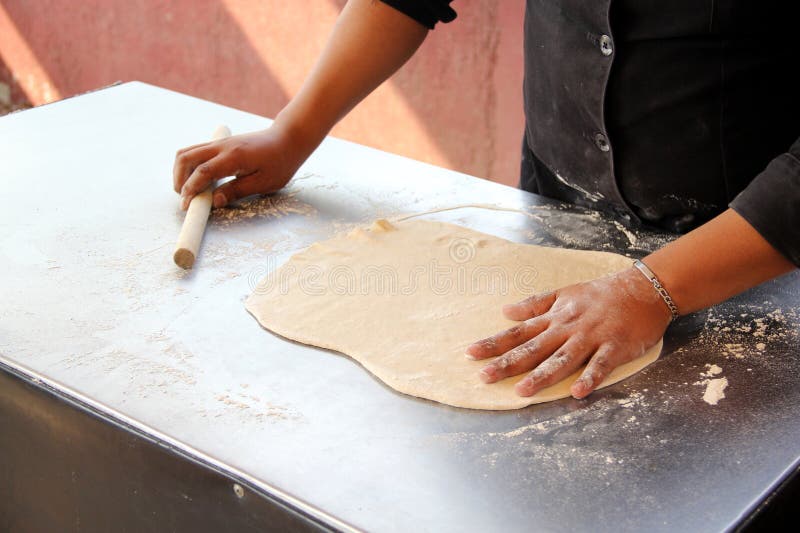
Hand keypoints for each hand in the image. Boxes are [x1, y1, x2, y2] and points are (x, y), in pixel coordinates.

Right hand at [172, 124, 310, 209]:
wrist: (287, 139)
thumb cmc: (280, 162)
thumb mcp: (263, 183)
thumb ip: (237, 191)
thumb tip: (215, 201)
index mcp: (234, 157)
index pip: (203, 172)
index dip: (191, 189)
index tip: (187, 205)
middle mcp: (222, 146)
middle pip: (186, 157)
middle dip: (179, 180)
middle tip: (185, 199)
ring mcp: (219, 143)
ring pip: (187, 152)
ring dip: (181, 171)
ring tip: (188, 190)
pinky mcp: (220, 143)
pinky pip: (195, 151)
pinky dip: (189, 165)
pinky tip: (197, 179)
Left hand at [466, 267, 671, 398]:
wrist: (643, 289)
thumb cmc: (600, 294)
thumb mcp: (564, 293)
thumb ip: (535, 305)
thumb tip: (505, 312)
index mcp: (554, 318)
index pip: (518, 333)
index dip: (494, 343)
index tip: (470, 353)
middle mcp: (568, 328)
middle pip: (533, 349)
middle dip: (508, 363)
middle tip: (484, 377)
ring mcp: (591, 338)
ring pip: (563, 359)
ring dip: (543, 375)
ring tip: (523, 391)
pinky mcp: (615, 347)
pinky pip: (601, 365)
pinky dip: (590, 378)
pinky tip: (578, 392)